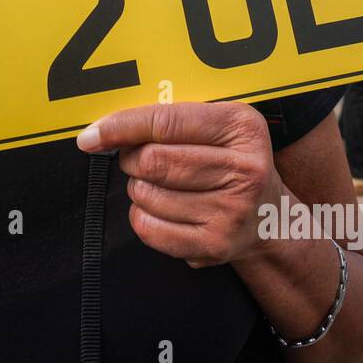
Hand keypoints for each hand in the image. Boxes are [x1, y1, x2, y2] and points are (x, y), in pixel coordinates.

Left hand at [77, 101, 281, 268]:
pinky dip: (142, 216)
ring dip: (139, 189)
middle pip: (152, 160)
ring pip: (147, 194)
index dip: (121, 127)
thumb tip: (103, 131)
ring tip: (160, 186)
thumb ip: (170, 119)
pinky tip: (160, 209)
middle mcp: (243, 169)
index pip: (165, 122)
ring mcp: (232, 210)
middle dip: (132, 159)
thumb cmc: (230, 161)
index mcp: (242, 126)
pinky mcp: (216, 244)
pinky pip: (150, 228)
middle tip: (140, 160)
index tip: (91, 135)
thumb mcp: (217, 126)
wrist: (270, 217)